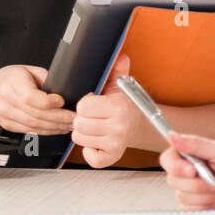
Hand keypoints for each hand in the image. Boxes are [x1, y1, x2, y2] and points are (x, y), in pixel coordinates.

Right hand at [0, 65, 74, 135]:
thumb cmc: (13, 79)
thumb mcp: (29, 71)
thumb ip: (46, 80)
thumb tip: (65, 92)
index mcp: (12, 82)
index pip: (30, 97)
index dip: (49, 102)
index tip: (62, 102)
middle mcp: (6, 100)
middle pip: (35, 114)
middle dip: (59, 118)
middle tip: (74, 118)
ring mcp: (5, 115)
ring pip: (34, 126)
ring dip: (55, 128)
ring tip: (69, 125)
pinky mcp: (8, 125)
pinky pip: (30, 131)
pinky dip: (47, 131)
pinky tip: (57, 128)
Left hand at [72, 53, 136, 167]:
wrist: (135, 125)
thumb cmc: (122, 106)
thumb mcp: (119, 87)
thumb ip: (117, 71)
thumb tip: (121, 57)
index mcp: (117, 107)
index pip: (83, 106)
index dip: (84, 104)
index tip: (93, 104)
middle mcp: (118, 126)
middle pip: (79, 123)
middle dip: (81, 119)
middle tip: (92, 117)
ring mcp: (115, 143)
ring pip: (79, 138)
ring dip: (83, 133)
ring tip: (94, 127)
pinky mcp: (112, 157)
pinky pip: (89, 157)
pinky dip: (88, 150)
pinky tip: (96, 141)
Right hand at [160, 130, 214, 208]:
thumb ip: (194, 144)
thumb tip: (171, 135)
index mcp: (191, 155)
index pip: (167, 160)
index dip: (176, 167)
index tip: (192, 170)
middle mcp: (189, 172)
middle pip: (173, 181)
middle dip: (199, 183)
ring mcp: (192, 191)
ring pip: (182, 197)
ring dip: (206, 195)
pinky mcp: (198, 207)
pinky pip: (190, 210)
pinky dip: (208, 205)